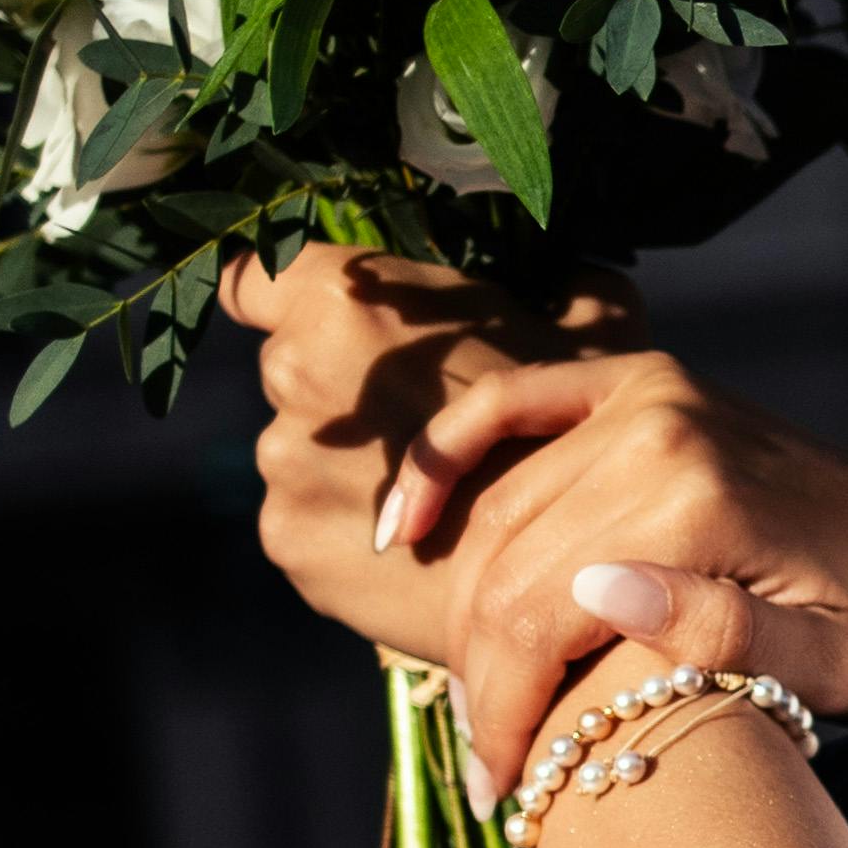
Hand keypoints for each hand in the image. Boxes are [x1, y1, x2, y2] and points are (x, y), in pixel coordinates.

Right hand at [225, 241, 847, 785]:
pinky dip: (446, 458)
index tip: (505, 790)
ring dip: (468, 609)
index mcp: (697, 496)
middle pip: (509, 567)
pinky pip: (508, 407)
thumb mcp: (828, 664)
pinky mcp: (635, 384)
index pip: (541, 610)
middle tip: (491, 768)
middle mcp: (657, 427)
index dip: (505, 709)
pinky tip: (405, 532)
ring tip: (476, 703)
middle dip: (483, 678)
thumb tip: (600, 592)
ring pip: (501, 510)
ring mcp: (642, 395)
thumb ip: (722, 633)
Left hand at [225, 243, 650, 672]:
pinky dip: (347, 531)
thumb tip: (578, 273)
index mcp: (342, 299)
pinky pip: (307, 521)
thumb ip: (565, 292)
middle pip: (288, 367)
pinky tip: (414, 540)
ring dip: (346, 466)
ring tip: (428, 496)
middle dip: (340, 390)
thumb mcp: (596, 340)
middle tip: (417, 422)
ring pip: (298, 449)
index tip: (302, 319)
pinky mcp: (284, 536)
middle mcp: (291, 372)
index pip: (251, 275)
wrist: (564, 574)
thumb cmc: (576, 435)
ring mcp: (281, 461)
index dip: (272, 295)